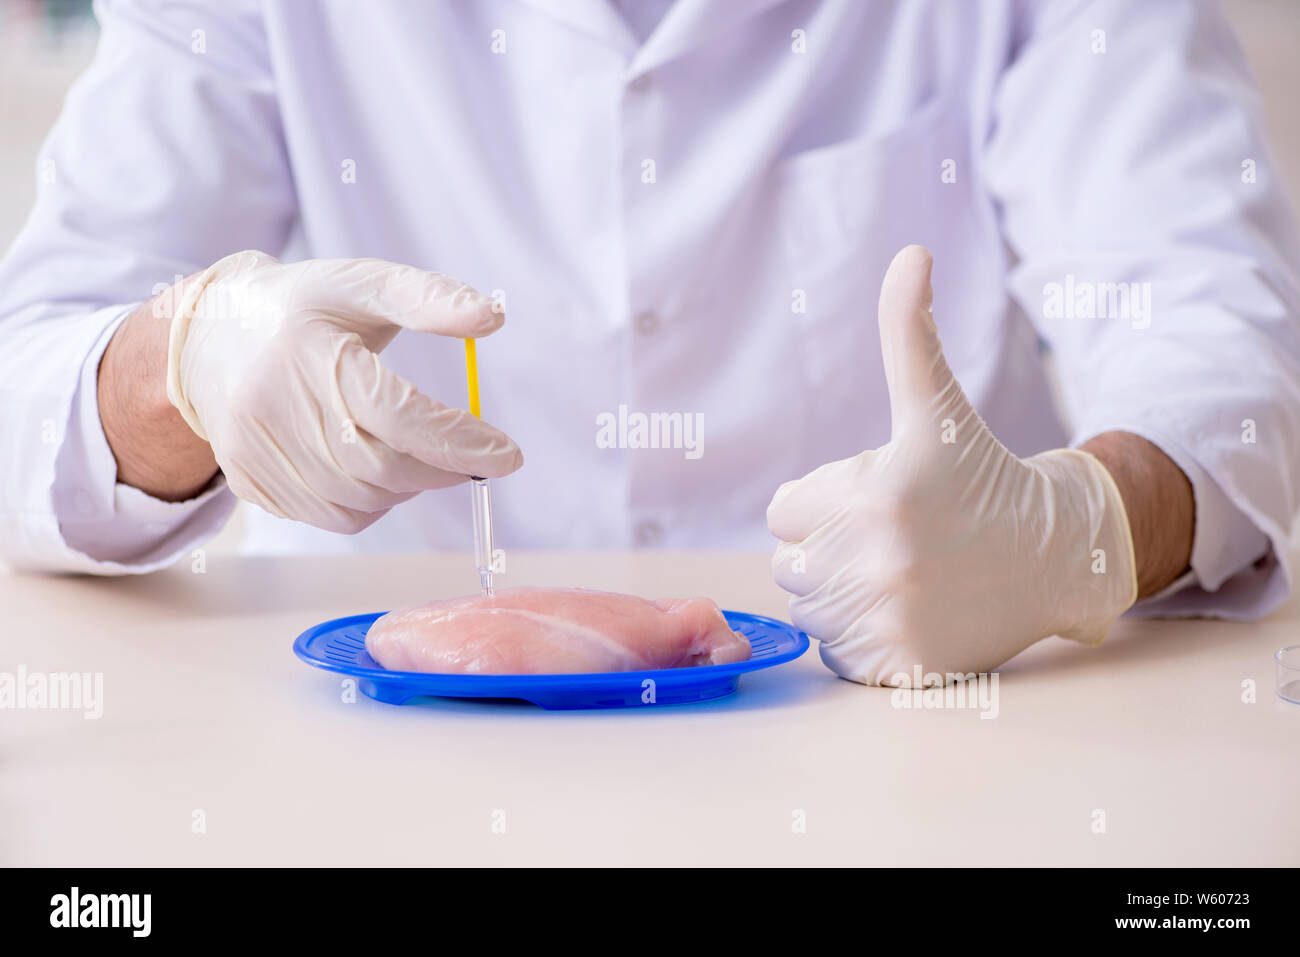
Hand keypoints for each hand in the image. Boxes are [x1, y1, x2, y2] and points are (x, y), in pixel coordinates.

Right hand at [165, 250, 521, 531]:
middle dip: (442, 468)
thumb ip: (428, 298)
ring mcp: (255, 450)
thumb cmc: (301, 308)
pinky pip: (333, 516)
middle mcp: (271, 405)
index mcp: (306, 349)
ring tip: (423, 454)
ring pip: (360, 500)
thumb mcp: (362, 283)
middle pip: (380, 467)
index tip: (507, 454)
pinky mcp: (249, 481)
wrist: (206, 338)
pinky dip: (373, 504)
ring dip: (410, 487)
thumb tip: (493, 316)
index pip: (396, 412)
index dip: (457, 439)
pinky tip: (379, 471)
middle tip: (475, 456)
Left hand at [767, 246, 1137, 685]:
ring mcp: (891, 620)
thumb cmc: (979, 472)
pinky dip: (863, 638)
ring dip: (844, 592)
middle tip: (898, 537)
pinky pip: (838, 653)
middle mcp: (878, 562)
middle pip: (793, 562)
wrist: (1052, 554)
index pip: (783, 511)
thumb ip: (909, 331)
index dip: (825, 501)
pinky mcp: (903, 667)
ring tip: (904, 573)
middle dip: (833, 546)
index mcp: (873, 494)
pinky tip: (909, 612)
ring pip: (812, 609)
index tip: (879, 497)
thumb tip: (911, 251)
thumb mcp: (936, 404)